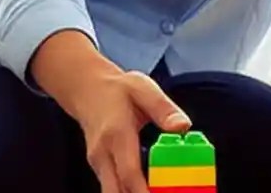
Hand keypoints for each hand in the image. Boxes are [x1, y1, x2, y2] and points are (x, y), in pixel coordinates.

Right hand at [69, 69, 190, 192]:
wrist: (87, 90)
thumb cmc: (118, 89)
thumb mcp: (143, 88)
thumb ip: (164, 108)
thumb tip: (183, 126)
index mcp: (117, 134)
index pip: (129, 172)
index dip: (145, 191)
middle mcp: (103, 154)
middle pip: (117, 192)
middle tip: (166, 192)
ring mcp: (98, 164)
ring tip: (161, 188)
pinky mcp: (100, 169)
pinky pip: (113, 189)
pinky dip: (130, 192)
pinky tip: (150, 188)